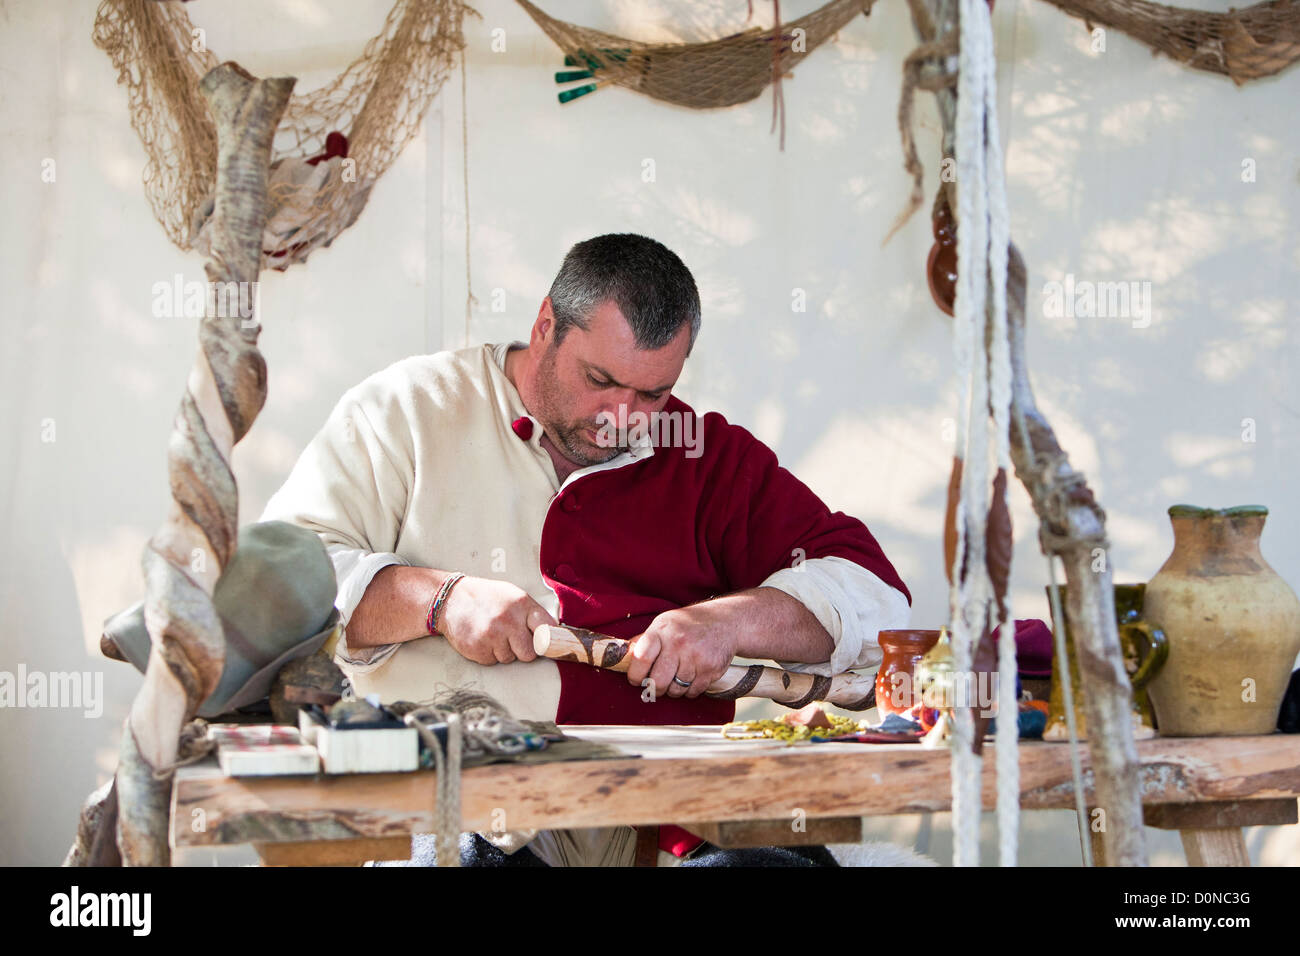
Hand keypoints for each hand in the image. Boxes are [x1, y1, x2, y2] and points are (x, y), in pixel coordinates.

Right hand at [437, 575, 556, 665]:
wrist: (451, 599)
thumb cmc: (486, 597)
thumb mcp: (513, 595)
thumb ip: (533, 614)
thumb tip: (555, 633)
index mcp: (522, 604)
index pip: (547, 630)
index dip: (550, 642)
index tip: (549, 646)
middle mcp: (508, 620)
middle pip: (529, 653)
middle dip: (523, 649)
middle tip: (512, 638)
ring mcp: (492, 636)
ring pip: (510, 658)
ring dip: (503, 650)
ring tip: (493, 633)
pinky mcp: (477, 649)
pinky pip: (492, 661)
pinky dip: (488, 653)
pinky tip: (482, 638)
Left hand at [625, 601, 740, 699]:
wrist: (725, 622)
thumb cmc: (688, 625)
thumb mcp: (663, 624)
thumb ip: (644, 641)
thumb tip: (623, 657)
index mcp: (662, 630)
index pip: (640, 658)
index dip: (635, 675)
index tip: (636, 679)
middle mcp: (679, 642)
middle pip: (658, 681)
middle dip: (654, 688)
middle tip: (656, 684)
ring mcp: (697, 656)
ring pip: (676, 690)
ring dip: (673, 689)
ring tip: (676, 677)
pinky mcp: (711, 668)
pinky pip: (693, 692)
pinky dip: (689, 690)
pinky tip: (691, 677)